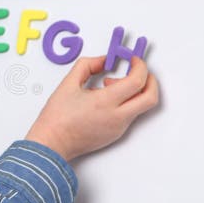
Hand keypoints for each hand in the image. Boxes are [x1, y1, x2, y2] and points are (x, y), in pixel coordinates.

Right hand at [25, 55, 158, 161]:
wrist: (52, 143)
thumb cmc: (57, 118)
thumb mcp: (68, 83)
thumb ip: (88, 65)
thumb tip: (103, 60)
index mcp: (105, 102)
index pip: (137, 81)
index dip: (139, 66)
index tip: (133, 60)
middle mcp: (117, 117)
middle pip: (150, 97)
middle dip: (150, 80)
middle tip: (138, 71)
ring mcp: (119, 127)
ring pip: (141, 106)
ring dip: (134, 92)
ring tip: (110, 86)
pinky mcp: (116, 134)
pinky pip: (130, 115)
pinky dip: (125, 102)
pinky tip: (106, 99)